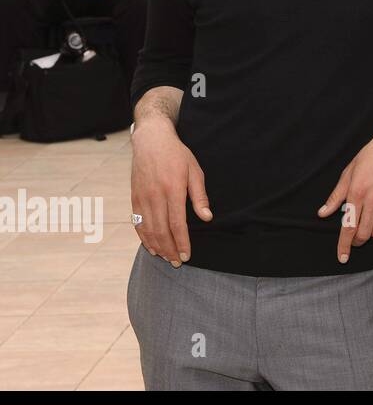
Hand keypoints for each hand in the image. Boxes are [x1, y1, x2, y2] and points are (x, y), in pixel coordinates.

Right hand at [131, 117, 212, 265]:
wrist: (151, 141)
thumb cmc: (177, 155)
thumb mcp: (195, 171)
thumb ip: (199, 196)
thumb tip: (207, 217)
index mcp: (173, 189)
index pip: (177, 223)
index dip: (182, 242)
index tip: (187, 255)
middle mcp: (155, 196)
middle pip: (161, 230)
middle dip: (169, 249)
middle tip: (178, 263)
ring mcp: (142, 198)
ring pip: (148, 229)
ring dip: (157, 247)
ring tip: (166, 258)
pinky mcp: (134, 198)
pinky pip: (138, 223)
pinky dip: (143, 237)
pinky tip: (151, 247)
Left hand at [318, 119, 372, 261]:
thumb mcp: (348, 172)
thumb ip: (336, 196)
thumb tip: (324, 212)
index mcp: (357, 193)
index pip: (348, 228)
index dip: (344, 246)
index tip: (342, 257)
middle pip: (363, 235)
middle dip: (356, 240)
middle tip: (354, 236)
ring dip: (371, 234)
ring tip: (368, 224)